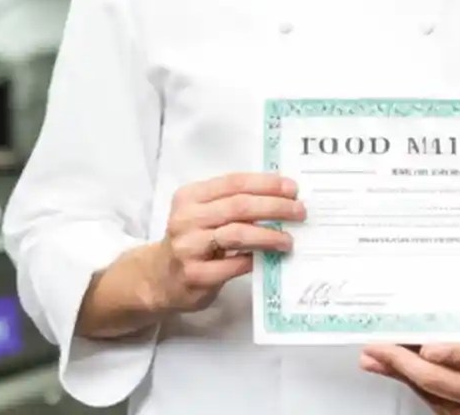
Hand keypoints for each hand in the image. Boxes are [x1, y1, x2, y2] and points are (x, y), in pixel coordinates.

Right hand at [153, 172, 304, 312]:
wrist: (159, 278)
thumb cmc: (192, 240)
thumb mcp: (203, 214)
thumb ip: (231, 203)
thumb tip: (281, 197)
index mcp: (190, 196)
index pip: (234, 182)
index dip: (266, 183)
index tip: (292, 188)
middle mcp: (186, 218)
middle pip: (239, 206)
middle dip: (275, 207)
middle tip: (299, 211)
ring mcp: (188, 247)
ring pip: (237, 234)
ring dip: (269, 235)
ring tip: (288, 240)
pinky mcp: (194, 274)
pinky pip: (233, 265)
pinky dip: (254, 259)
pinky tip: (268, 258)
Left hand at [361, 344, 459, 414]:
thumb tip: (427, 325)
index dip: (445, 352)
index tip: (423, 344)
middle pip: (439, 380)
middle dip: (401, 362)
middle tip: (377, 346)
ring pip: (430, 393)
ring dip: (400, 374)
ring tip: (376, 357)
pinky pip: (434, 403)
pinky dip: (415, 385)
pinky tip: (400, 371)